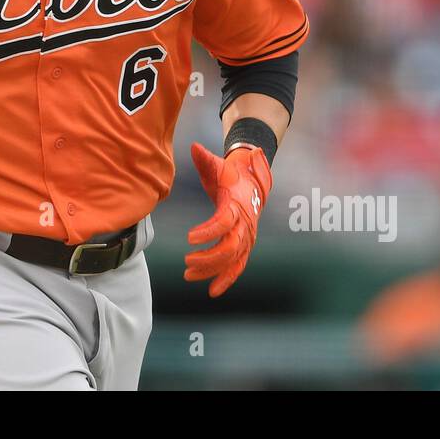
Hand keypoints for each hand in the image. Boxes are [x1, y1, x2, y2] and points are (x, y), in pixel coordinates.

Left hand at [184, 143, 272, 297]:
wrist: (252, 180)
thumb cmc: (230, 172)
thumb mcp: (217, 164)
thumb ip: (205, 158)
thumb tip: (193, 147)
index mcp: (236, 204)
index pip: (223, 222)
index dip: (208, 231)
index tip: (189, 238)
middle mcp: (245, 224)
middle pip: (230, 247)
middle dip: (209, 258)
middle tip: (186, 261)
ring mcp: (247, 237)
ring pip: (232, 261)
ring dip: (212, 271)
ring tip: (188, 275)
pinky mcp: (245, 246)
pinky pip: (238, 266)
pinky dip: (227, 279)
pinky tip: (212, 291)